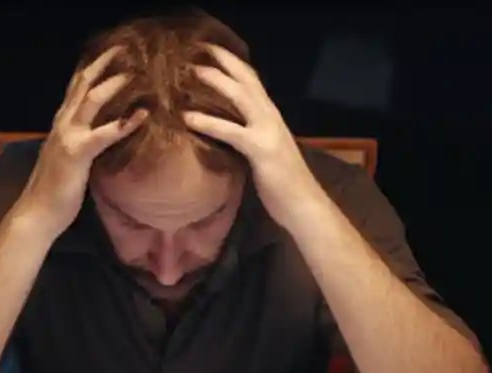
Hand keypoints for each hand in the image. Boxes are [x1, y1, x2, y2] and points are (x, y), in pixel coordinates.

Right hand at [13, 46, 146, 238]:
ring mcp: (68, 136)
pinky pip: (105, 133)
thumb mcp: (70, 158)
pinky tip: (143, 114)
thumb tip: (103, 134)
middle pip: (84, 82)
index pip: (76, 86)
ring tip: (139, 71)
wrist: (36, 213)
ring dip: (117, 82)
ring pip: (93, 99)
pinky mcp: (77, 153)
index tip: (113, 54)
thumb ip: (83, 141)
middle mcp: (62, 122)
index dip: (93, 68)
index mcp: (60, 123)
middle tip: (127, 48)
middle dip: (105, 63)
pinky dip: (125, 123)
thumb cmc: (55, 191)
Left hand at [182, 45, 323, 231]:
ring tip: (191, 71)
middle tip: (198, 48)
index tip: (212, 52)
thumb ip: (249, 137)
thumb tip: (227, 130)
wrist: (303, 205)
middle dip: (223, 60)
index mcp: (272, 116)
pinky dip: (208, 122)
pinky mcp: (260, 149)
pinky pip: (230, 130)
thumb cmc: (283, 184)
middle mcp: (271, 117)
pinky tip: (188, 118)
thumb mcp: (264, 153)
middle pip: (246, 79)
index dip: (233, 64)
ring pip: (240, 96)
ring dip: (215, 80)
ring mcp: (267, 131)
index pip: (253, 81)